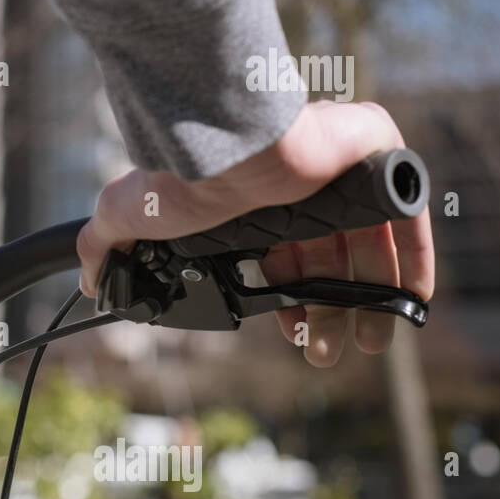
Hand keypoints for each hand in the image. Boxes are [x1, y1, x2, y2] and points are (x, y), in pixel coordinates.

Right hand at [76, 101, 435, 366]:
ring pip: (370, 243)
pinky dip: (411, 260)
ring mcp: (340, 167)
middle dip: (333, 310)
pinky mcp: (374, 153)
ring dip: (374, 297)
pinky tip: (408, 300)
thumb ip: (103, 245)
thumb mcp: (125, 214)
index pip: (283, 256)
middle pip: (330, 256)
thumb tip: (87, 281)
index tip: (295, 333)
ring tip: (369, 341)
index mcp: (254, 199)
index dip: (291, 298)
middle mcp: (301, 184)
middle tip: (330, 351)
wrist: (218, 147)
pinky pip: (408, 216)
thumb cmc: (176, 177)